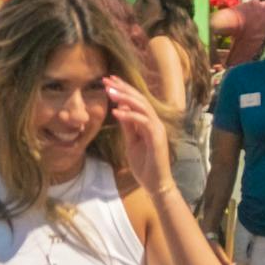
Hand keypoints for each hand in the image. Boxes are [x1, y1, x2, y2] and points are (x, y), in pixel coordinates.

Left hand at [102, 76, 170, 200]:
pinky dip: (129, 115)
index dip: (124, 89)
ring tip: (110, 92)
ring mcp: (157, 128)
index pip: (136, 100)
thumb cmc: (145, 166)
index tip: (109, 81)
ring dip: (125, 98)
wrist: (156, 185)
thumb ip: (128, 126)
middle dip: (123, 88)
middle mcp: (155, 121)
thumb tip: (120, 109)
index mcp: (149, 122)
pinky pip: (143, 122)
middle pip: (139, 98)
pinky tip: (116, 112)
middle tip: (107, 80)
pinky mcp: (157, 137)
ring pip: (142, 106)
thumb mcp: (131, 143)